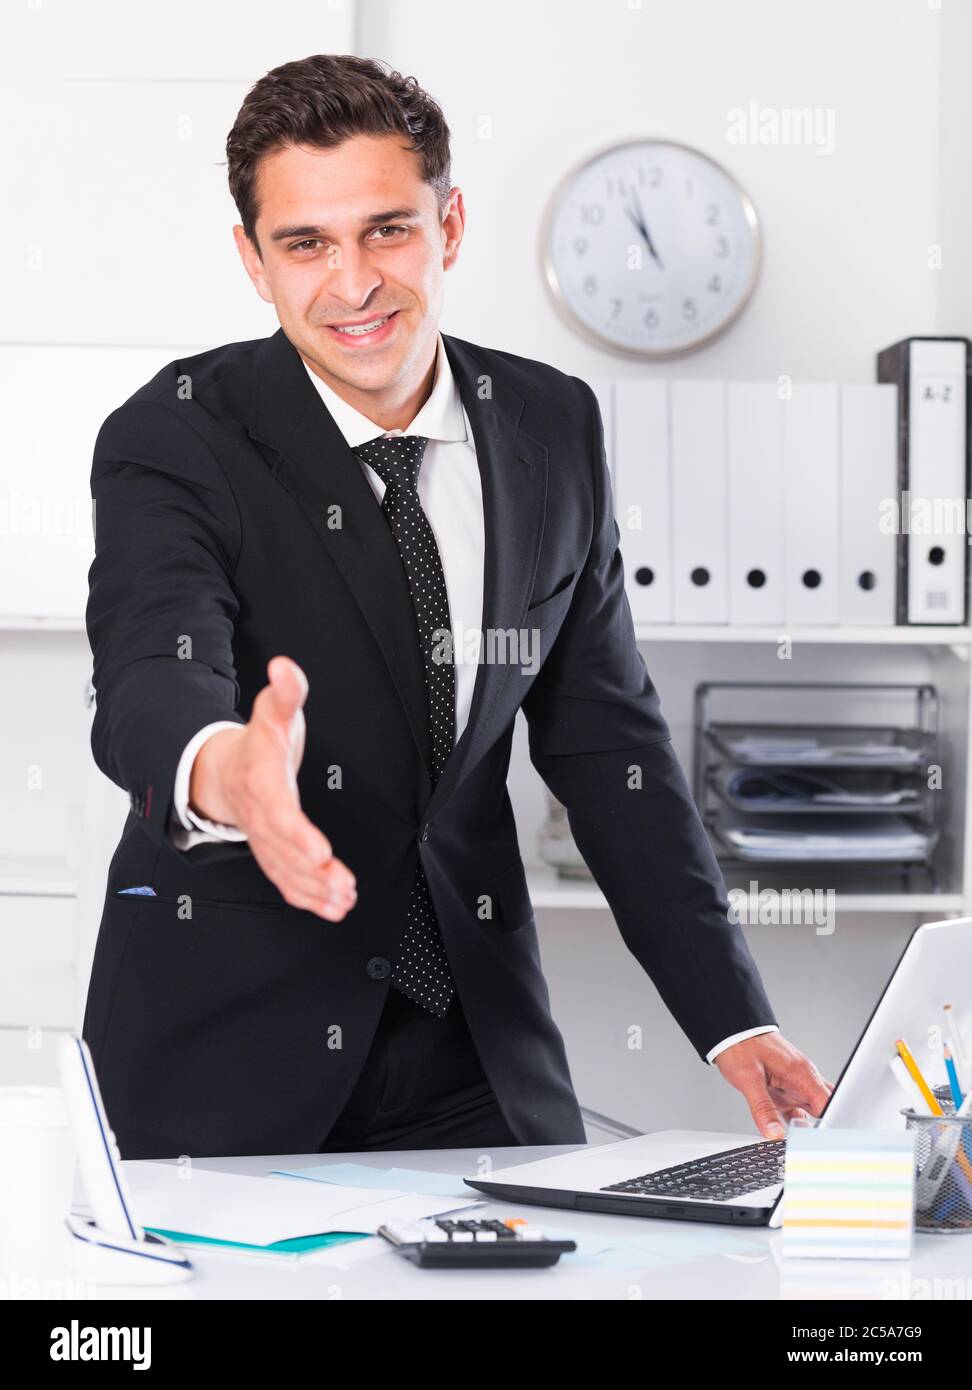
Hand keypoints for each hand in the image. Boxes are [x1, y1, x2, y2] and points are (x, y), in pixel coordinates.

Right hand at [188, 655, 356, 920]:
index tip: (320, 850)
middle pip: (285, 849)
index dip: (298, 835)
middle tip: (342, 884)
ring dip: (315, 889)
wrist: (223, 772)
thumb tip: (285, 667)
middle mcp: (261, 816)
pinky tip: (333, 907)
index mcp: (261, 783)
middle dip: (313, 871)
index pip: (279, 814)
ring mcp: (264, 838)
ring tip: (343, 899)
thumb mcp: (271, 712)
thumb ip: (285, 692)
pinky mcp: (272, 852)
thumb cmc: (256, 744)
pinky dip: (308, 897)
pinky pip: (286, 880)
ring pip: (286, 870)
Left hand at [713, 1033, 833, 1139]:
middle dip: (819, 1127)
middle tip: (805, 1143)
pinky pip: (797, 1108)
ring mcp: (796, 1083)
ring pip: (811, 1111)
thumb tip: (775, 1133)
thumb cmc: (741, 1046)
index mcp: (802, 1073)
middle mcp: (804, 1078)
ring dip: (804, 1125)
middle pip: (824, 1109)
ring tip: (793, 1138)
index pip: (829, 1104)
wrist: (731, 1031)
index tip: (818, 1140)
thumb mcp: (748, 1078)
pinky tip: (783, 1127)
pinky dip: (793, 1119)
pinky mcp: (787, 1088)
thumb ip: (763, 1108)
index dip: (828, 1124)